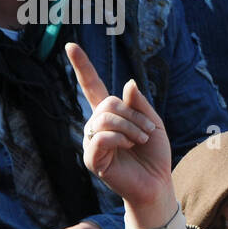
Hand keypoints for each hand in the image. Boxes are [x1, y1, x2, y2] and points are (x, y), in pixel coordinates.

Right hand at [65, 43, 176, 228]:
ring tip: (142, 140)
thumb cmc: (155, 155)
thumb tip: (127, 83)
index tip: (71, 45)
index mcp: (110, 115)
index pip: (92, 86)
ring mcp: (92, 142)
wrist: (156, 183)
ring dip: (131, 127)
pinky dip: (121, 138)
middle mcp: (97, 126)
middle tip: (148, 132)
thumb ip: (140, 105)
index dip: (82, 66)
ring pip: (105, 118)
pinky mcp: (92, 158)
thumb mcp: (154, 124)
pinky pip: (102, 137)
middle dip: (133, 114)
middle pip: (107, 103)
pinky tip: (130, 146)